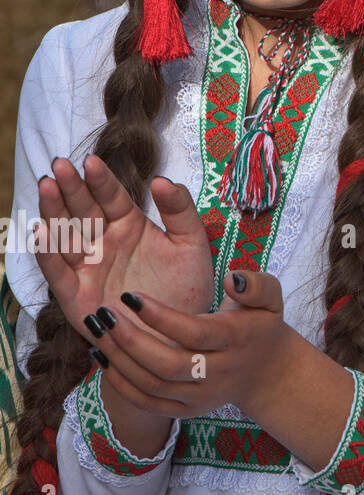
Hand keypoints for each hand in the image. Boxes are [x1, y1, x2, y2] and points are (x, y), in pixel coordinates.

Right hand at [34, 154, 213, 345]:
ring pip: (65, 235)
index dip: (101, 180)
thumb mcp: (191, 243)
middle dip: (71, 187)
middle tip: (60, 164)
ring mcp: (88, 268)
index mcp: (129, 226)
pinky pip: (59, 273)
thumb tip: (161, 180)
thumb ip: (180, 210)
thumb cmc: (188, 287)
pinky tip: (42, 233)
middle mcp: (104, 243)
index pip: (111, 197)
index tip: (92, 161)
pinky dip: (48, 255)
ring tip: (47, 187)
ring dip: (54, 212)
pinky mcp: (77, 296)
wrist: (182, 334)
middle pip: (83, 210)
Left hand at [86, 270, 294, 418]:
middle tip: (105, 314)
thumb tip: (231, 278)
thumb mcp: (270, 297)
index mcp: (237, 340)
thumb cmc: (260, 324)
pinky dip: (119, 383)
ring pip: (152, 385)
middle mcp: (219, 373)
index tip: (130, 296)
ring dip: (119, 359)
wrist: (267, 372)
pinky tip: (101, 357)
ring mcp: (201, 396)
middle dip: (130, 340)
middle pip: (168, 364)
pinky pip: (146, 403)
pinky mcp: (185, 411)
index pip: (194, 332)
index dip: (160, 316)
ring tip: (97, 330)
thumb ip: (255, 283)